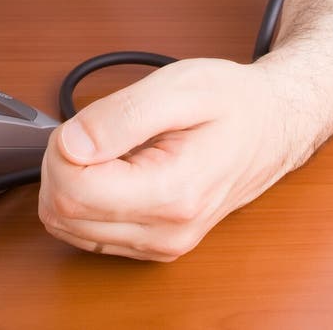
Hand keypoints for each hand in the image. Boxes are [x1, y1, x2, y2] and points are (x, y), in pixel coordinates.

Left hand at [39, 58, 289, 260]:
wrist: (271, 125)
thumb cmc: (232, 102)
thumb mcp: (178, 87)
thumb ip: (120, 116)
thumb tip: (70, 144)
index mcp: (172, 194)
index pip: (73, 193)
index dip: (60, 150)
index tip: (84, 123)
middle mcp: (165, 233)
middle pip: (63, 214)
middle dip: (60, 164)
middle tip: (95, 128)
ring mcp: (159, 245)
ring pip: (68, 227)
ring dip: (69, 181)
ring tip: (107, 145)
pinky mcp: (152, 245)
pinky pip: (86, 231)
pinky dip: (83, 196)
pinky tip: (111, 166)